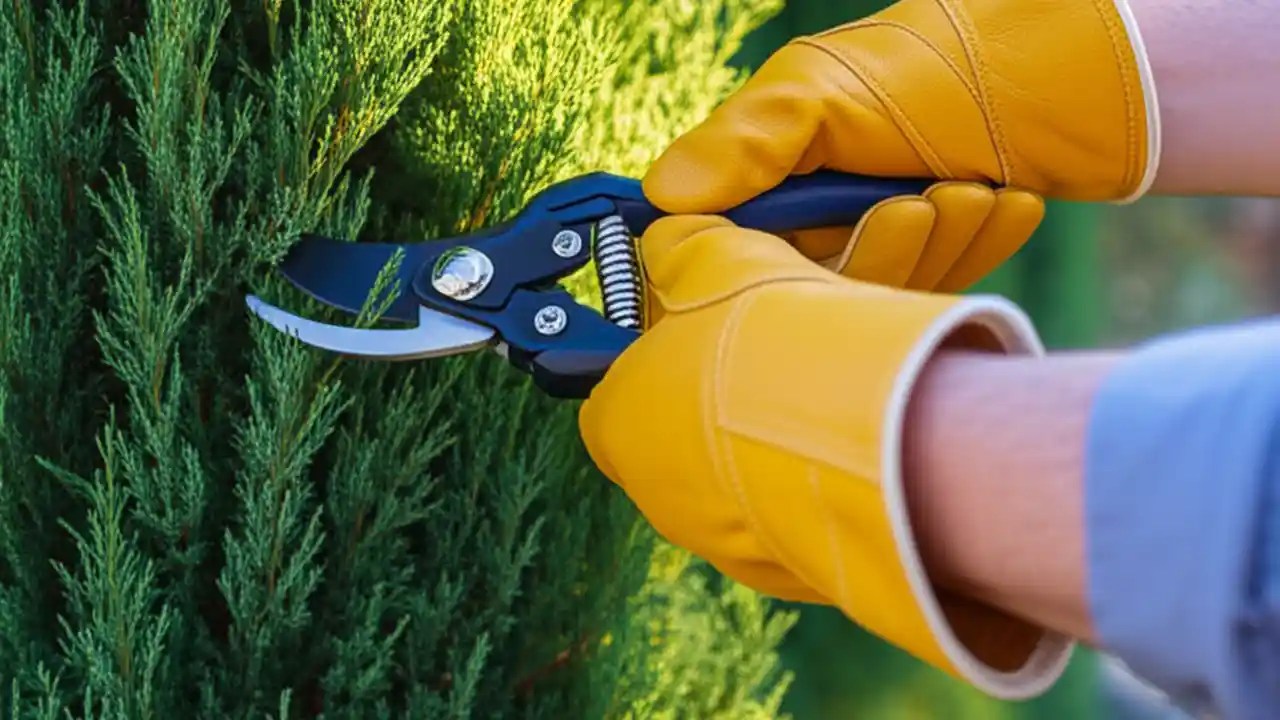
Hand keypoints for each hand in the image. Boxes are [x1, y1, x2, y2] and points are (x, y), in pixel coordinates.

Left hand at [578, 214, 1073, 698]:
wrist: (857, 427)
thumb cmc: (767, 339)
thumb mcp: (713, 258)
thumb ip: (679, 249)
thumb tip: (667, 241)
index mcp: (617, 422)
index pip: (612, 393)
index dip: (653, 355)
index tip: (700, 330)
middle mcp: (656, 492)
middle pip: (678, 435)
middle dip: (720, 396)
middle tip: (775, 356)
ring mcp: (719, 538)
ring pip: (739, 478)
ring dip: (771, 439)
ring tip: (828, 393)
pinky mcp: (784, 569)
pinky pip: (791, 515)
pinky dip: (812, 481)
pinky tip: (852, 441)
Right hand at [643, 0, 1159, 289]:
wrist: (1058, 59)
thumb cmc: (929, 62)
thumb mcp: (821, 88)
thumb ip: (743, 143)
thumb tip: (659, 197)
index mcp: (768, 176)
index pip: (724, 252)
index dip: (749, 270)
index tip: (800, 257)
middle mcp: (815, 216)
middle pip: (811, 294)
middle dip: (877, 257)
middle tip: (919, 204)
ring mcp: (879, 238)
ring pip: (882, 299)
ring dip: (937, 247)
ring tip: (970, 187)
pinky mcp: (940, 258)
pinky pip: (942, 289)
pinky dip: (978, 248)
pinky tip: (1008, 200)